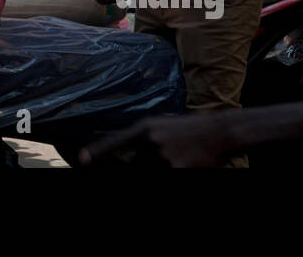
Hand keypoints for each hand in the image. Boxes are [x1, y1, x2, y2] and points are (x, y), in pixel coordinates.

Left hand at [79, 113, 234, 167]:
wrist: (221, 132)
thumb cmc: (190, 130)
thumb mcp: (163, 127)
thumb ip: (144, 141)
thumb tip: (130, 156)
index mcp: (146, 127)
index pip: (115, 142)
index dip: (96, 152)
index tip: (81, 160)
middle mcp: (151, 141)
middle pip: (135, 165)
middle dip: (145, 166)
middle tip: (166, 157)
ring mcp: (164, 156)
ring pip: (151, 171)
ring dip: (163, 168)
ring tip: (178, 158)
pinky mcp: (177, 169)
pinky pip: (168, 175)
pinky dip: (175, 170)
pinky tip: (186, 163)